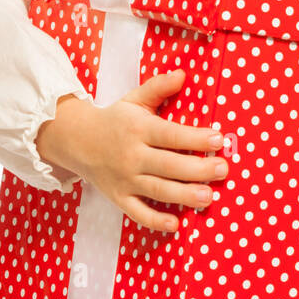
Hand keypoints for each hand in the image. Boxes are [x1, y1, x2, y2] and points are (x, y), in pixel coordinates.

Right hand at [34, 68, 227, 232]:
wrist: (76, 140)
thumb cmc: (115, 120)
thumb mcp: (135, 99)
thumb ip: (158, 87)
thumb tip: (182, 74)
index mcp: (138, 129)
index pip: (170, 135)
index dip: (195, 138)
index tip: (219, 139)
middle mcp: (131, 155)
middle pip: (168, 165)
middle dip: (198, 169)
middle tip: (223, 169)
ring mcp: (124, 179)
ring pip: (157, 191)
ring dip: (184, 196)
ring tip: (208, 197)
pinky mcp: (119, 198)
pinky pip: (138, 213)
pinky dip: (155, 221)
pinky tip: (176, 224)